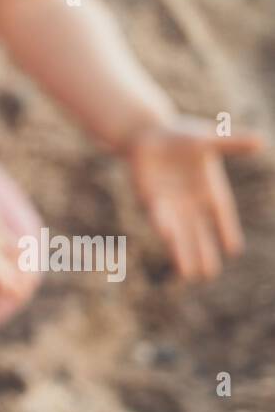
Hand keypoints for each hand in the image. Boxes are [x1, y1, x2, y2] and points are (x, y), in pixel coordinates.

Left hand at [123, 116, 263, 280]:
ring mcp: (171, 203)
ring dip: (182, 252)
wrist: (150, 136)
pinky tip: (168, 237)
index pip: (221, 215)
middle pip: (199, 233)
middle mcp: (191, 202)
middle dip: (203, 253)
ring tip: (187, 274)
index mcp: (209, 190)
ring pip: (179, 233)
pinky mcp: (151, 199)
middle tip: (208, 275)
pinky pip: (159, 215)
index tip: (234, 251)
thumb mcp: (209, 140)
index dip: (227, 231)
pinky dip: (163, 225)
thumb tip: (261, 141)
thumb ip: (232, 144)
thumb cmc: (183, 137)